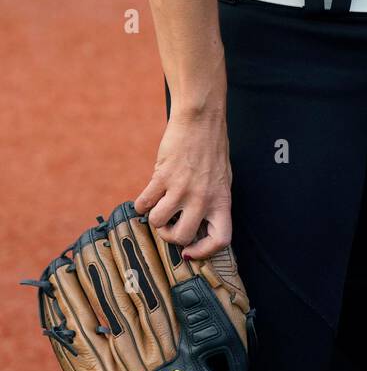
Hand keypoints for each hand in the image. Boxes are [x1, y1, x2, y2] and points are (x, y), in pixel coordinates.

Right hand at [135, 110, 232, 259]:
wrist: (201, 118)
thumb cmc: (212, 147)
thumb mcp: (221, 178)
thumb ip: (211, 201)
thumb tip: (197, 224)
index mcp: (222, 200)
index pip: (220, 239)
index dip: (204, 252)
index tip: (190, 251)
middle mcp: (203, 198)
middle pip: (183, 237)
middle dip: (171, 237)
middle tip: (169, 226)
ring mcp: (182, 188)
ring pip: (159, 222)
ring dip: (154, 219)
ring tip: (158, 208)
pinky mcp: (164, 176)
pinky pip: (144, 203)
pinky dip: (141, 205)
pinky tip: (146, 198)